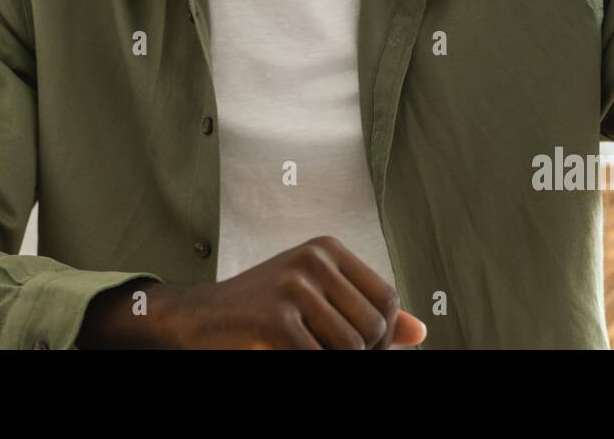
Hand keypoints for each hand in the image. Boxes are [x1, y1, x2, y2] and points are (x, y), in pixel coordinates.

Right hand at [78, 236, 426, 348]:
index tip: (355, 350)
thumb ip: (364, 311)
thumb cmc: (260, 315)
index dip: (381, 336)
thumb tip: (419, 331)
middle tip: (322, 354)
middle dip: (360, 355)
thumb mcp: (315, 301)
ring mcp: (294, 286)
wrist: (194, 322)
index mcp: (326, 249)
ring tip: (301, 351)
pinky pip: (319, 360)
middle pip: (374, 328)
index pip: (386, 299)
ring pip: (352, 349)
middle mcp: (313, 259)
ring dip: (331, 361)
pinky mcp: (276, 319)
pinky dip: (308, 365)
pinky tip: (281, 354)